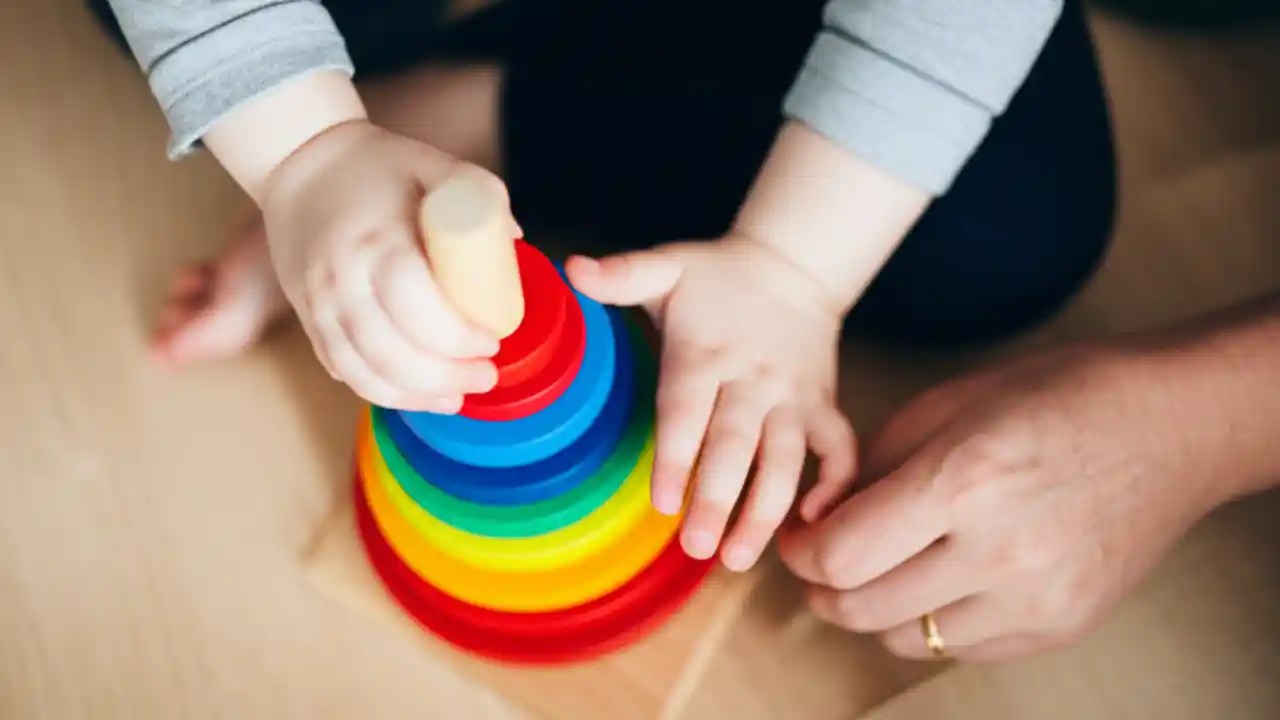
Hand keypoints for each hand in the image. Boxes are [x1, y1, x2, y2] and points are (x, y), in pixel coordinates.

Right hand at [259, 120, 505, 411]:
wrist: (301, 167)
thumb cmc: (377, 168)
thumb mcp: (434, 165)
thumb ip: (481, 196)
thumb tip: (515, 243)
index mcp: (375, 241)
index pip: (415, 305)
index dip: (457, 335)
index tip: (492, 341)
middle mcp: (340, 281)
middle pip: (390, 352)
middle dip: (445, 376)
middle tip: (486, 375)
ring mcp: (318, 307)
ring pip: (365, 373)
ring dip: (417, 396)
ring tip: (458, 396)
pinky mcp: (309, 322)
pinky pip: (345, 373)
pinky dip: (385, 393)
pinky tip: (421, 395)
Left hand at [566, 235, 858, 571]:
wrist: (790, 264)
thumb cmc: (714, 276)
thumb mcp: (667, 266)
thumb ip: (622, 275)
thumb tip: (571, 269)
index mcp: (707, 351)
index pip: (688, 408)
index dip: (676, 456)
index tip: (662, 501)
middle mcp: (754, 379)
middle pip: (737, 445)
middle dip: (720, 498)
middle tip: (697, 546)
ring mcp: (794, 397)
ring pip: (787, 459)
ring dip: (766, 511)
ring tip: (738, 558)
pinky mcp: (823, 406)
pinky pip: (840, 450)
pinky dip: (835, 485)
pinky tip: (812, 522)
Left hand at [778, 344, 1224, 660]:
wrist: (1169, 427)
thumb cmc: (1054, 397)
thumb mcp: (945, 404)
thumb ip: (868, 468)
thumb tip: (816, 521)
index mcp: (964, 480)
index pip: (840, 556)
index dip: (800, 551)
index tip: (799, 536)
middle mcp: (1000, 551)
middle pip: (859, 609)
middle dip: (821, 587)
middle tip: (822, 557)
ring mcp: (1035, 599)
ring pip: (902, 638)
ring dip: (872, 608)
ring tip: (883, 564)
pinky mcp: (1061, 627)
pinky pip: (958, 649)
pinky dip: (928, 621)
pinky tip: (938, 578)